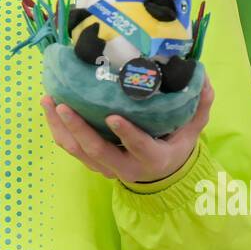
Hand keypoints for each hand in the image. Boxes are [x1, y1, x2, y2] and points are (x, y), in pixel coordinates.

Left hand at [41, 74, 213, 183]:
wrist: (160, 173)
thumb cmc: (174, 143)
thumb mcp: (192, 129)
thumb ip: (199, 105)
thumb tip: (202, 75)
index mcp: (153, 157)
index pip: (139, 147)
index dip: (126, 134)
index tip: (112, 116)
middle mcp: (125, 166)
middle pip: (97, 151)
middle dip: (78, 129)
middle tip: (63, 105)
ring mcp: (105, 166)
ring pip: (77, 151)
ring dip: (60, 127)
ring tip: (48, 101)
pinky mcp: (92, 162)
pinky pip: (70, 148)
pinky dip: (57, 129)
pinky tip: (49, 106)